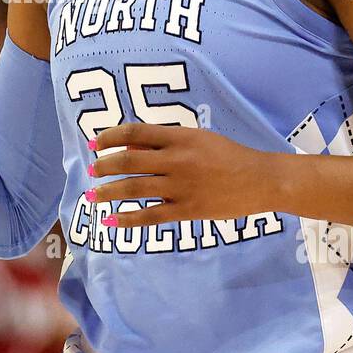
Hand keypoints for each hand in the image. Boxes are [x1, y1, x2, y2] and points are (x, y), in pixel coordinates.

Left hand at [85, 122, 291, 226]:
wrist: (261, 180)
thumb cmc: (229, 155)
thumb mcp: (198, 139)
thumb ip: (165, 142)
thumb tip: (128, 150)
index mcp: (180, 136)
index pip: (135, 132)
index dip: (110, 137)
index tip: (95, 143)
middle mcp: (177, 159)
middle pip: (128, 161)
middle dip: (103, 166)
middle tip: (91, 170)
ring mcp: (181, 186)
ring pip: (134, 188)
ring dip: (108, 192)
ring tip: (92, 196)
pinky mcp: (187, 210)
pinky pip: (151, 215)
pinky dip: (128, 218)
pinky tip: (112, 220)